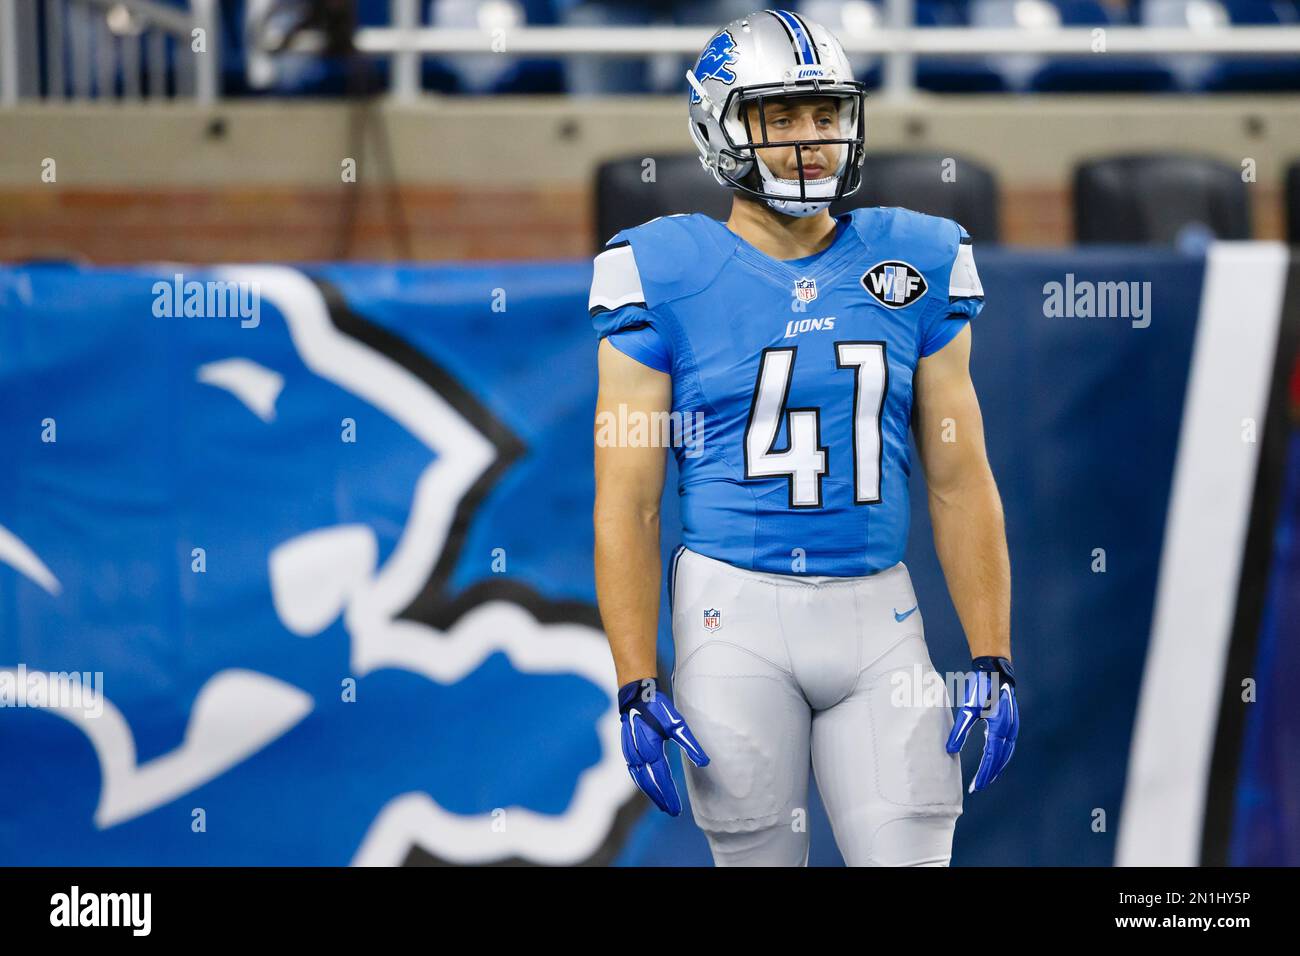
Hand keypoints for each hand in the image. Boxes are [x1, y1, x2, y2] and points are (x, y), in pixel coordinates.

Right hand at [618, 676, 708, 815]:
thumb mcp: (678, 724)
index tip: (677, 809)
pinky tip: (648, 788)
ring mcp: (630, 754)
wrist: (636, 696)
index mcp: (651, 749)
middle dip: (661, 799)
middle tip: (672, 811)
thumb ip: (691, 745)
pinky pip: (634, 773)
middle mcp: (638, 755)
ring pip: (641, 780)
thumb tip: (705, 762)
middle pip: (650, 783)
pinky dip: (642, 784)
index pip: (662, 778)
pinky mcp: (627, 751)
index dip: (669, 795)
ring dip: (652, 794)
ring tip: (662, 804)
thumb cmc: (658, 709)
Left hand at [946, 656, 1017, 792]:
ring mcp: (1012, 726)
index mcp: (999, 728)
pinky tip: (992, 759)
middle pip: (1000, 759)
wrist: (995, 671)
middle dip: (989, 774)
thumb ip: (960, 730)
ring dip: (996, 767)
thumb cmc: (981, 689)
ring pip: (1006, 753)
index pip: (991, 757)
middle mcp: (1009, 730)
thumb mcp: (968, 709)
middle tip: (977, 786)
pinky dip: (1000, 756)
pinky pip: (1007, 745)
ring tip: (985, 778)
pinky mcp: (1010, 722)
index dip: (984, 773)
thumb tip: (950, 750)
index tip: (975, 786)